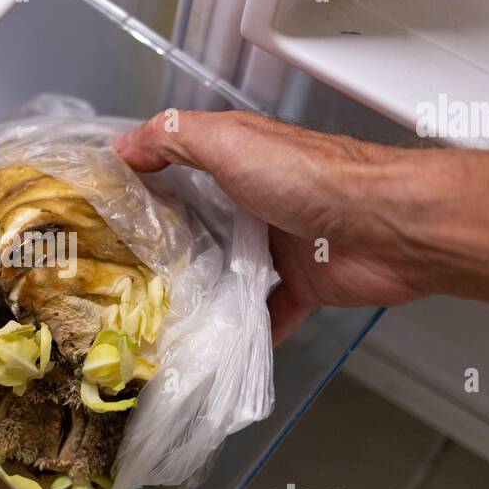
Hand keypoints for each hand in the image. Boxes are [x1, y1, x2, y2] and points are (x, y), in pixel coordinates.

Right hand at [115, 110, 426, 342]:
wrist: (389, 226)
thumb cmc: (312, 177)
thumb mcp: (229, 141)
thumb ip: (173, 138)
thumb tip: (121, 148)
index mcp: (237, 159)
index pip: (176, 168)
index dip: (140, 185)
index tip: (99, 215)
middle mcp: (255, 200)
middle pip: (198, 225)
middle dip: (162, 248)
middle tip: (113, 278)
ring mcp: (278, 245)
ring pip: (227, 272)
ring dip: (197, 292)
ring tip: (151, 317)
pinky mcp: (301, 285)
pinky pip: (267, 314)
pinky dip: (245, 332)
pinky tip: (212, 350)